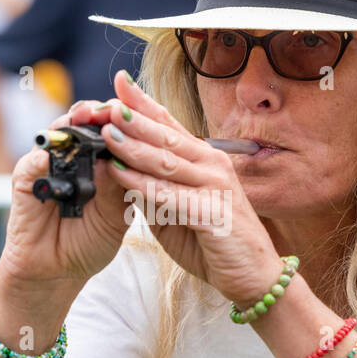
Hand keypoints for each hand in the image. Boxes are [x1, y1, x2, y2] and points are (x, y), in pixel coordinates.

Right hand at [0, 96, 134, 294]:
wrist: (55, 272)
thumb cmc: (89, 243)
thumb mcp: (115, 218)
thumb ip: (118, 188)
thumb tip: (122, 154)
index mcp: (103, 164)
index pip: (114, 132)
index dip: (127, 121)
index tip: (143, 113)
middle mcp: (75, 157)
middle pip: (87, 123)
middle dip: (101, 113)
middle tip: (114, 107)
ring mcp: (49, 164)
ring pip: (61, 132)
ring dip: (75, 123)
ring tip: (90, 117)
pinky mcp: (26, 179)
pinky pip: (34, 160)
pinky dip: (47, 153)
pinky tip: (60, 149)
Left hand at [102, 70, 281, 305]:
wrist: (252, 276)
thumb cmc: (213, 242)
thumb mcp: (175, 212)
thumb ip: (152, 191)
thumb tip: (119, 172)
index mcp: (203, 160)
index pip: (170, 123)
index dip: (144, 102)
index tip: (119, 82)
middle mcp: (211, 165)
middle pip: (167, 135)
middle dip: (133, 118)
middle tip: (105, 103)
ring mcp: (215, 186)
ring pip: (167, 161)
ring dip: (134, 146)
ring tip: (107, 132)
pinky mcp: (213, 212)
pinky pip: (170, 195)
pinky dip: (143, 184)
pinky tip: (119, 175)